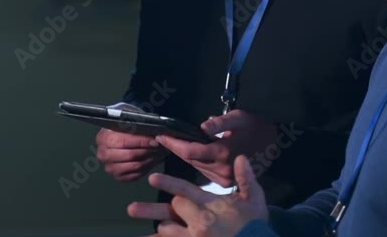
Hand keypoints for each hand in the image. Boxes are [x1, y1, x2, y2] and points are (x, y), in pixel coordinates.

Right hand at [95, 127, 166, 181]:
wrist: (125, 134)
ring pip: (133, 166)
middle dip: (145, 150)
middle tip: (157, 146)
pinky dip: (146, 167)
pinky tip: (150, 159)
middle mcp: (103, 154)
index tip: (153, 140)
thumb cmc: (127, 125)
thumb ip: (136, 122)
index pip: (121, 141)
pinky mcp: (118, 176)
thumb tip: (149, 128)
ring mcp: (110, 167)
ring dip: (148, 159)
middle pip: (128, 155)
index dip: (139, 141)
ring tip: (156, 152)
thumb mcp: (129, 117)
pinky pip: (135, 175)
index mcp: (103, 137)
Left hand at [127, 155, 268, 235]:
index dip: (168, 184)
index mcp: (210, 206)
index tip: (152, 179)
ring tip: (143, 225)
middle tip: (132, 208)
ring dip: (159, 227)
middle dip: (159, 208)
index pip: (185, 191)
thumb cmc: (254, 224)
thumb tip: (241, 157)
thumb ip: (246, 178)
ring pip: (167, 230)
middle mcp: (199, 223)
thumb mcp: (254, 198)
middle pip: (171, 210)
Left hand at [155, 110, 276, 186]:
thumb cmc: (254, 124)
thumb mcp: (238, 118)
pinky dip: (197, 163)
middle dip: (177, 149)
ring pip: (196, 168)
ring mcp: (224, 178)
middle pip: (190, 161)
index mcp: (223, 152)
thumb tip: (202, 125)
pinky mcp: (227, 182)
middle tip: (164, 139)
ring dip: (186, 157)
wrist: (273, 141)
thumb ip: (219, 123)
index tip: (161, 136)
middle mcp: (222, 169)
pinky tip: (192, 154)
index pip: (190, 151)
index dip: (173, 144)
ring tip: (175, 144)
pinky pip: (205, 172)